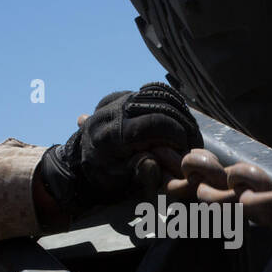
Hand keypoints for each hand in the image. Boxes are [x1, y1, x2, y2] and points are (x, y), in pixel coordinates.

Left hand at [37, 83, 202, 216]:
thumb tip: (156, 162)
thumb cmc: (103, 175)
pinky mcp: (121, 95)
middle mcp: (115, 110)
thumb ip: (139, 172)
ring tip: (187, 132)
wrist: (79, 160)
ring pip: (160, 93)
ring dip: (180, 111)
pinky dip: (170, 101)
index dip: (178, 135)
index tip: (186, 151)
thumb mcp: (119, 181)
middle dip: (183, 124)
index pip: (157, 123)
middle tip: (192, 143)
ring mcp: (118, 99)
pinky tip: (177, 118)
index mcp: (114, 133)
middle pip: (162, 106)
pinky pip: (152, 90)